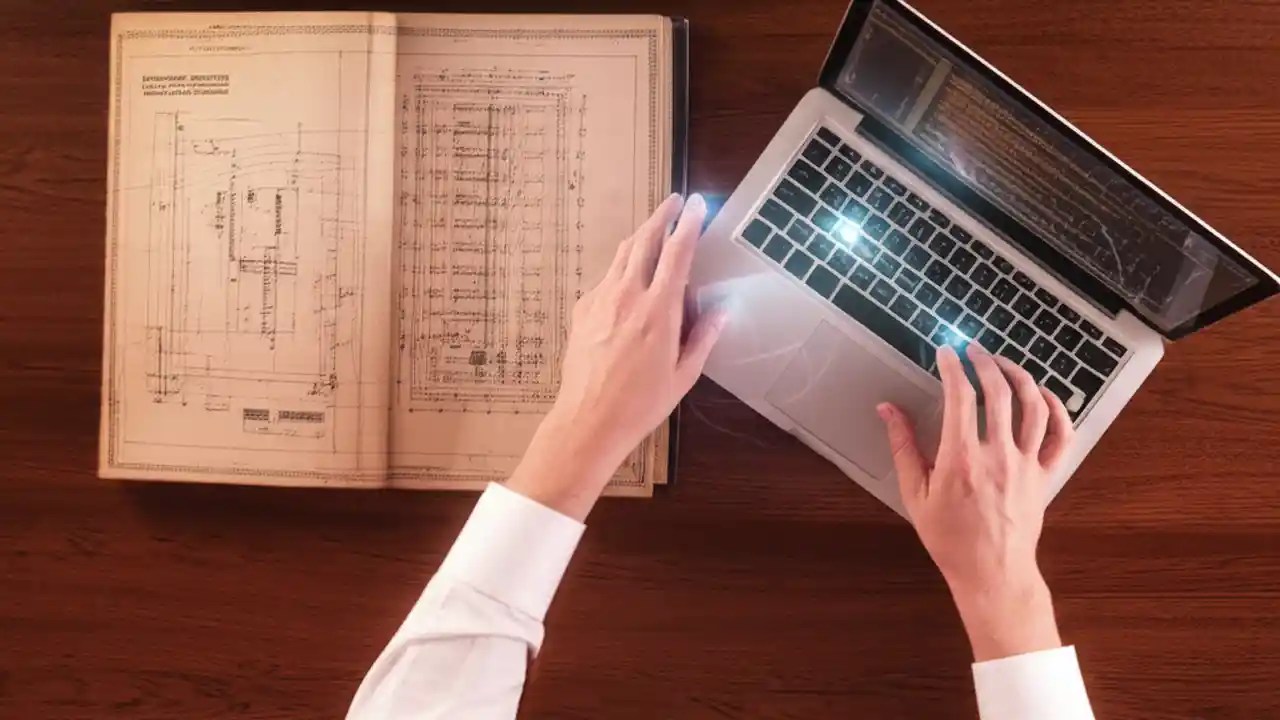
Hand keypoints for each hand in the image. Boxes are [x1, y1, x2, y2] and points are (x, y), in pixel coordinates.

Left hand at [507, 194, 725, 519]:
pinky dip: (621, 267)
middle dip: (661, 216)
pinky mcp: (583, 310)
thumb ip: (704, 338)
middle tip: (675, 202)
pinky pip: (606, 278)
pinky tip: (628, 275)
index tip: (698, 204)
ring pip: (622, 254)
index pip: (677, 253)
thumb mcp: (683, 375)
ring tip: (653, 227)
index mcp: (658, 310)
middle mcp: (627, 296)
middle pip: (644, 241)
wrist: (588, 421)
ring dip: (640, 235)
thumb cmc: (640, 404)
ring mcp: (600, 300)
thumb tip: (722, 312)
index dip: (689, 224)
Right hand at [877, 344, 1075, 660]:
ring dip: (1018, 376)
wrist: (991, 573)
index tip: (945, 352)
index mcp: (962, 458)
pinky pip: (1060, 434)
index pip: (960, 396)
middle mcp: (998, 455)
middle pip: (999, 392)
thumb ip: (902, 447)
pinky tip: (1041, 394)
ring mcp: (1027, 464)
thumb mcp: (915, 494)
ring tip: (1003, 363)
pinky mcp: (1045, 475)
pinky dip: (1056, 408)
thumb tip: (887, 410)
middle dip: (984, 362)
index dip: (952, 366)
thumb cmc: (949, 538)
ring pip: (1033, 406)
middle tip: (972, 350)